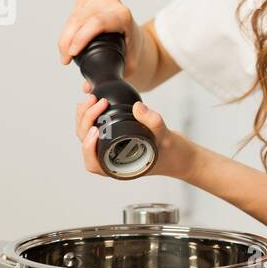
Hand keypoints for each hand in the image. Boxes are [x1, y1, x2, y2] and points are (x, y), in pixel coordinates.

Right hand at [58, 0, 143, 78]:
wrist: (136, 36)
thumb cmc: (132, 51)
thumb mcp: (128, 65)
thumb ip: (109, 76)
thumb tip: (86, 88)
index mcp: (123, 15)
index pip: (97, 23)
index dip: (81, 38)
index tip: (71, 54)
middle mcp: (111, 2)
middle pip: (81, 19)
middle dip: (68, 40)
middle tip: (64, 60)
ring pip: (74, 16)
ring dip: (66, 36)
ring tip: (65, 55)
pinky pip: (73, 13)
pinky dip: (68, 28)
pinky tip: (68, 41)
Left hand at [75, 84, 193, 179]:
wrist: (181, 155)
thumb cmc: (173, 154)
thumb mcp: (165, 138)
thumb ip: (153, 123)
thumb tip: (138, 107)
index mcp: (117, 168)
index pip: (93, 163)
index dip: (88, 148)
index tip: (94, 130)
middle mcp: (110, 159)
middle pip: (86, 142)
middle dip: (85, 121)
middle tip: (96, 102)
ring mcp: (111, 147)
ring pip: (87, 133)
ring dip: (85, 115)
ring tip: (91, 99)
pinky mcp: (115, 136)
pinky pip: (97, 126)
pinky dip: (92, 114)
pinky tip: (94, 102)